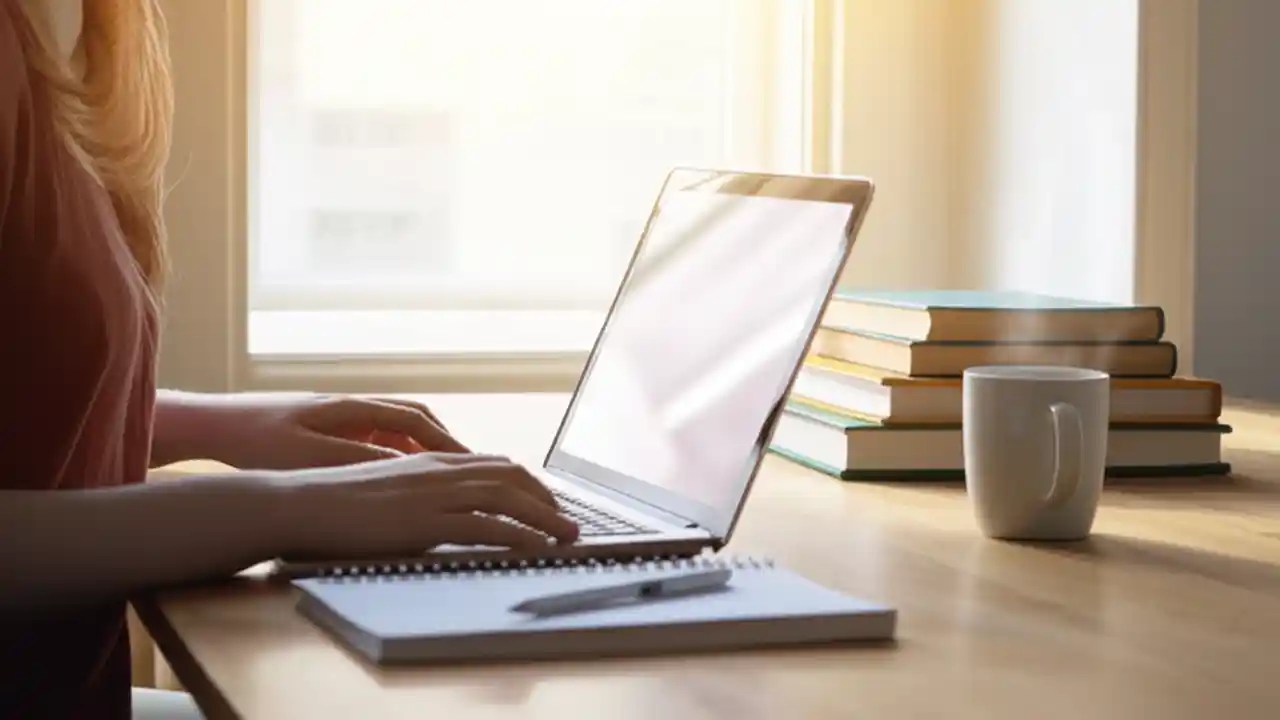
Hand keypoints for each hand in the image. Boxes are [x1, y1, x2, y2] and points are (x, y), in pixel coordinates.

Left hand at [156, 392, 468, 469]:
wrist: (215, 425)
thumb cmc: (257, 441)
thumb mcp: (310, 456)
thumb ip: (359, 461)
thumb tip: (407, 469)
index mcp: (354, 408)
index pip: (416, 420)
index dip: (448, 442)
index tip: (474, 464)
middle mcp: (355, 408)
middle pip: (416, 422)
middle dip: (447, 446)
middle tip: (475, 472)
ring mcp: (344, 419)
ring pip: (399, 434)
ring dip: (424, 453)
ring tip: (446, 482)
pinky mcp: (331, 432)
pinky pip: (379, 443)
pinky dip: (399, 459)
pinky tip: (401, 487)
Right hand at [274, 452, 579, 556]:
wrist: (299, 502)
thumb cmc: (331, 503)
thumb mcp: (383, 491)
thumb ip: (415, 495)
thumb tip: (435, 513)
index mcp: (428, 462)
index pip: (492, 464)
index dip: (526, 481)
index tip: (545, 500)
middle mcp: (438, 471)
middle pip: (510, 474)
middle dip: (545, 497)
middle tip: (566, 521)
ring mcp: (433, 494)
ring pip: (507, 497)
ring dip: (544, 517)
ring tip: (567, 536)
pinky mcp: (426, 520)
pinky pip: (486, 526)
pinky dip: (519, 535)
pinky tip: (536, 548)